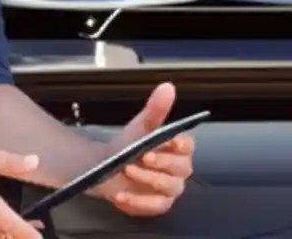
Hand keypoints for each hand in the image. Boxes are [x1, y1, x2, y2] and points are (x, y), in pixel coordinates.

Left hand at [96, 82, 195, 215]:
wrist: (107, 167)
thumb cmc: (128, 145)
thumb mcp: (140, 126)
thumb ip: (155, 109)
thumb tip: (167, 87)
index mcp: (178, 148)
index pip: (188, 146)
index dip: (180, 144)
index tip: (170, 140)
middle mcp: (179, 170)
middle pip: (180, 168)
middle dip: (161, 162)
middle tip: (142, 155)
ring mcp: (170, 189)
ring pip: (169, 187)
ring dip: (148, 179)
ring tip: (127, 169)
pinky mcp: (157, 204)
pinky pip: (154, 206)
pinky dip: (137, 202)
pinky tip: (121, 195)